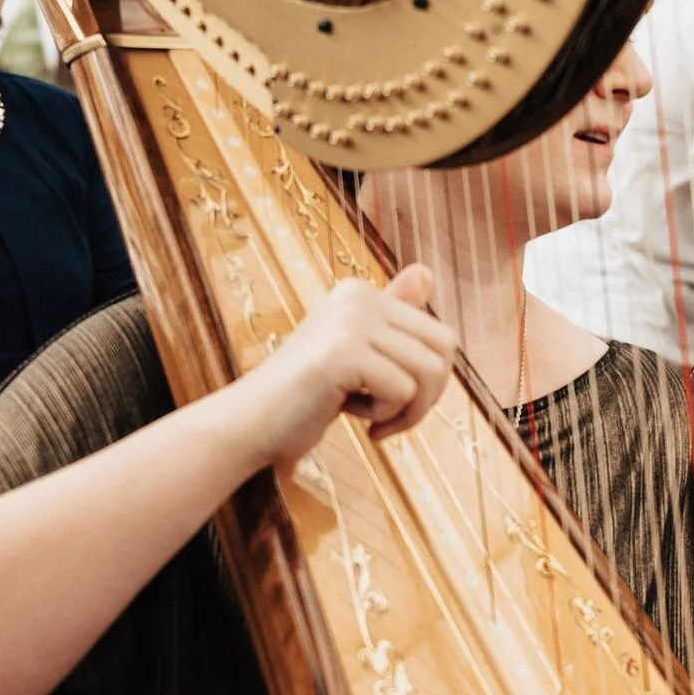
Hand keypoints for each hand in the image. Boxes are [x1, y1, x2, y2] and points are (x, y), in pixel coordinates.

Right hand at [225, 267, 458, 465]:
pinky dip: (383, 416)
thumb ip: (391, 319)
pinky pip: (403, 391)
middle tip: (389, 418)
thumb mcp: (355, 353)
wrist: (248, 423)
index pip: (441, 337)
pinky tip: (345, 414)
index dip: (428, 381)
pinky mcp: (343, 352)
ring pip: (430, 373)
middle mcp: (357, 296)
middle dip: (427, 396)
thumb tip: (427, 271)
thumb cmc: (303, 397)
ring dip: (406, 410)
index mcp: (361, 293)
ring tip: (368, 419)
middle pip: (444, 350)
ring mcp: (350, 321)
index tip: (390, 400)